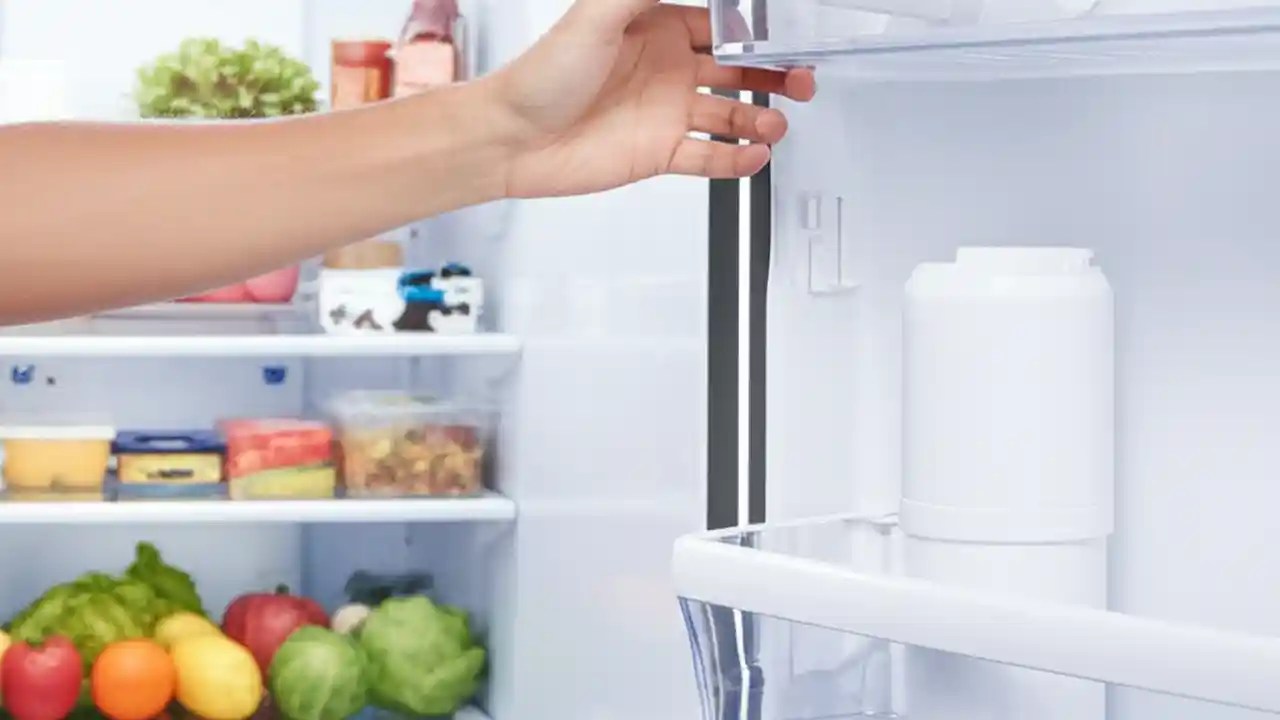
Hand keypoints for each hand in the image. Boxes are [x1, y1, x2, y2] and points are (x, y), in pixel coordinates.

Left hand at [485, 0, 815, 198]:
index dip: (754, 30)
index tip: (785, 33)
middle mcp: (665, 69)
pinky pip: (710, 157)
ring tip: (777, 123)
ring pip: (730, 114)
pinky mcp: (658, 153)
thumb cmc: (542, 73)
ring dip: (760, 118)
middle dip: (774, 74)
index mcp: (656, 27)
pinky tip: (756, 156)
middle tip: (803, 79)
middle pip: (737, 70)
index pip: (720, 24)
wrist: (511, 139)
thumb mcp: (598, 14)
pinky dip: (737, 160)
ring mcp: (665, 112)